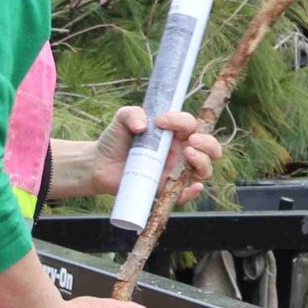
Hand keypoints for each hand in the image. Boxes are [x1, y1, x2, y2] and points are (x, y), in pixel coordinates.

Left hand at [88, 107, 222, 204]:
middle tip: (191, 141)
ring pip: (203, 170)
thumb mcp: (121, 119)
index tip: (160, 121)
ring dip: (203, 162)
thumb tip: (142, 125)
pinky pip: (184, 194)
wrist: (99, 164)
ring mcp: (173, 171)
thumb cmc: (115, 140)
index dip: (180, 120)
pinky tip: (194, 185)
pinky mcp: (164, 189)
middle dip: (207, 143)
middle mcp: (178, 151)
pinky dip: (193, 191)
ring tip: (189, 154)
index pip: (189, 124)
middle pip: (208, 147)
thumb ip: (131, 113)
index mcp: (173, 133)